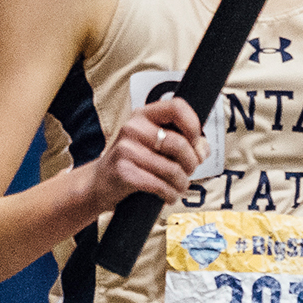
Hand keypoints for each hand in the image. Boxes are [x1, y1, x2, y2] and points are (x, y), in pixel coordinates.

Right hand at [82, 97, 208, 211]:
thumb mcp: (153, 144)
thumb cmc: (133, 161)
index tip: (195, 142)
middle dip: (191, 163)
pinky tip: (168, 196)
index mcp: (143, 115)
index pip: (176, 107)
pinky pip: (160, 185)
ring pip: (172, 169)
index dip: (193, 125)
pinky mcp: (124, 172)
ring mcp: (126, 150)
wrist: (99, 182)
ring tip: (179, 187)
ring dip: (182, 183)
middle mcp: (133, 128)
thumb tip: (203, 149)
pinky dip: (170, 194)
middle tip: (188, 171)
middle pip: (179, 144)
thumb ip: (181, 142)